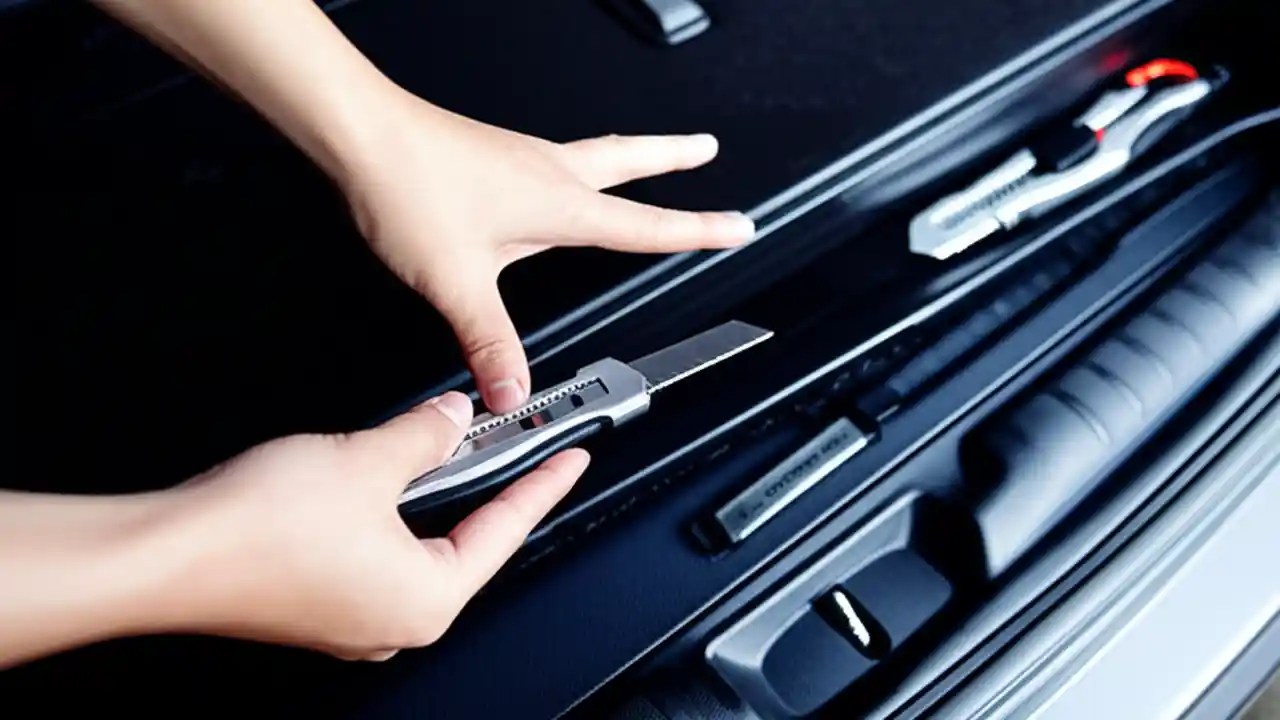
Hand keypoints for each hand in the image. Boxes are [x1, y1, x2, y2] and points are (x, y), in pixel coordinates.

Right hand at [0, 391, 587, 666]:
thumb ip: (426, 435)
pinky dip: (385, 512)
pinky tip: (371, 477)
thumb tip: (451, 418)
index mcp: (427, 599)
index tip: (572, 458)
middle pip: (463, 539)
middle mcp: (396, 621)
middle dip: (481, 483)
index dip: (545, 483)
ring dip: (425, 494)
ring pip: (414, 544)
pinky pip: (373, 554)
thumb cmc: (256, 531)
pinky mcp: (317, 605)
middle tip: (509, 439)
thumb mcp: (369, 460)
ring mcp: (353, 618)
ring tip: (432, 447)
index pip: (509, 529)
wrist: (165, 555)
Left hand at [339, 91, 755, 412]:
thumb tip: (513, 388)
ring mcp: (520, 158)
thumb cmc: (409, 188)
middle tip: (706, 149)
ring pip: (593, 153)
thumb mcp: (456, 281)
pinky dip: (575, 165)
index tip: (739, 226)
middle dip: (674, 158)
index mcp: (558, 204)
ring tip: (650, 155)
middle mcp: (547, 172)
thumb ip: (489, 341)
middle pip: (630, 161)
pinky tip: (550, 182)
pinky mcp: (492, 155)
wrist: (361, 134)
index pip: (647, 224)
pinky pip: (551, 159)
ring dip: (631, 154)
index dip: (699, 230)